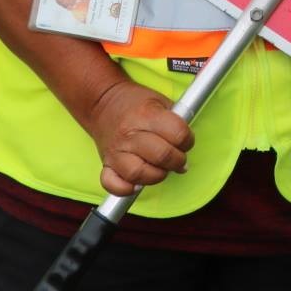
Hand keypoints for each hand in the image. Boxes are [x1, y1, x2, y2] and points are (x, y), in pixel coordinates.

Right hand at [87, 79, 193, 197]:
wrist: (102, 102)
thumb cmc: (135, 103)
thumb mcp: (160, 102)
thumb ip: (176, 124)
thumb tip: (185, 154)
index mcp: (147, 115)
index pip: (178, 134)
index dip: (188, 140)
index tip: (186, 142)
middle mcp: (129, 134)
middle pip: (162, 156)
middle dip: (177, 161)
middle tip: (177, 159)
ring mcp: (116, 151)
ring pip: (138, 174)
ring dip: (156, 176)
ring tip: (160, 169)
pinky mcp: (106, 164)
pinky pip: (112, 184)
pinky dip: (125, 189)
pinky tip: (136, 184)